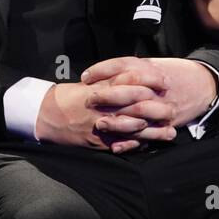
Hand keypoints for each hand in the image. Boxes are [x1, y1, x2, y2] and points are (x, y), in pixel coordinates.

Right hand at [33, 81, 168, 152]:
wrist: (45, 116)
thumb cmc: (66, 98)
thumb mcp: (87, 84)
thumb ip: (108, 80)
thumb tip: (132, 74)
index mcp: (101, 89)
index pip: (131, 81)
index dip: (151, 81)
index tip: (164, 82)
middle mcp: (104, 107)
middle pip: (139, 106)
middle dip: (159, 108)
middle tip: (173, 108)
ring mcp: (103, 125)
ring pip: (135, 128)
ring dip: (155, 131)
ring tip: (170, 132)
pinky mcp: (100, 141)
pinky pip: (123, 143)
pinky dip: (138, 144)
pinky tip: (150, 143)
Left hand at [81, 56, 218, 133]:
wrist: (203, 85)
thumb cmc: (171, 72)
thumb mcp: (151, 64)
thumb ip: (128, 68)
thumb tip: (96, 73)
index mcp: (150, 70)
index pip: (124, 65)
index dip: (102, 70)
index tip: (85, 77)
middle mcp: (156, 89)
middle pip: (130, 91)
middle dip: (107, 96)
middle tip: (89, 99)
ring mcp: (162, 108)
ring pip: (139, 115)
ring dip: (118, 122)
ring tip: (100, 124)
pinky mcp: (166, 125)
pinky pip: (148, 136)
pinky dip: (132, 142)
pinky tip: (115, 146)